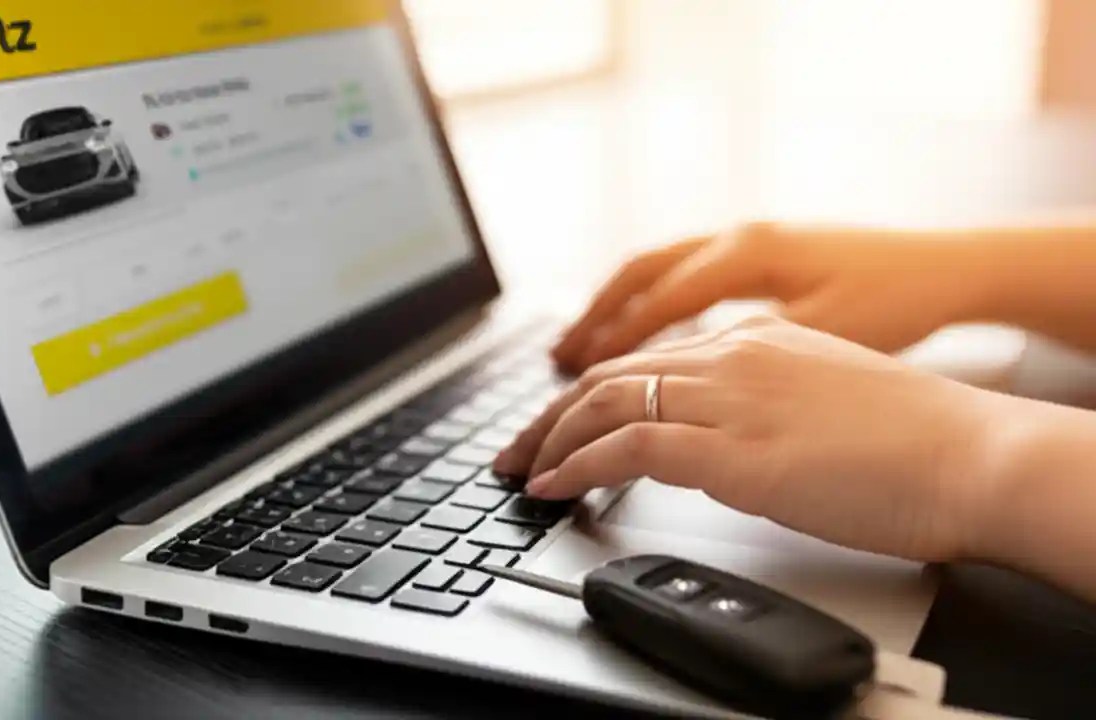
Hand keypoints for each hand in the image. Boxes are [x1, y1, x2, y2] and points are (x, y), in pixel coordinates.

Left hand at [497, 316, 997, 561]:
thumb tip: (733, 436)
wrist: (972, 455)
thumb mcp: (828, 399)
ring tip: (522, 468)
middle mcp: (733, 356)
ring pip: (605, 403)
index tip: (562, 419)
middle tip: (516, 447)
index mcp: (756, 340)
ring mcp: (728, 399)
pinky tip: (555, 485)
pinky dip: (577, 464)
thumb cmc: (920, 440)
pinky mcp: (730, 450)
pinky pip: (625, 447)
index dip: (592, 392)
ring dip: (549, 438)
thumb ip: (770, 405)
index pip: (648, 360)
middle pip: (611, 374)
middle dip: (549, 413)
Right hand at [551, 222, 985, 371]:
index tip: (571, 390)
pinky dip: (648, 307)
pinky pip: (682, 278)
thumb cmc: (900, 302)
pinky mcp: (761, 257)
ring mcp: (746, 242)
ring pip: (654, 273)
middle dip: (590, 323)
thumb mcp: (819, 338)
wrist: (954, 270)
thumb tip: (679, 397)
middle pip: (636, 277)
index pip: (650, 305)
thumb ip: (743, 362)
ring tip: (576, 353)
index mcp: (744, 255)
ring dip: (612, 312)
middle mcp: (735, 240)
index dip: (606, 351)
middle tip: (554, 369)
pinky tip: (644, 338)